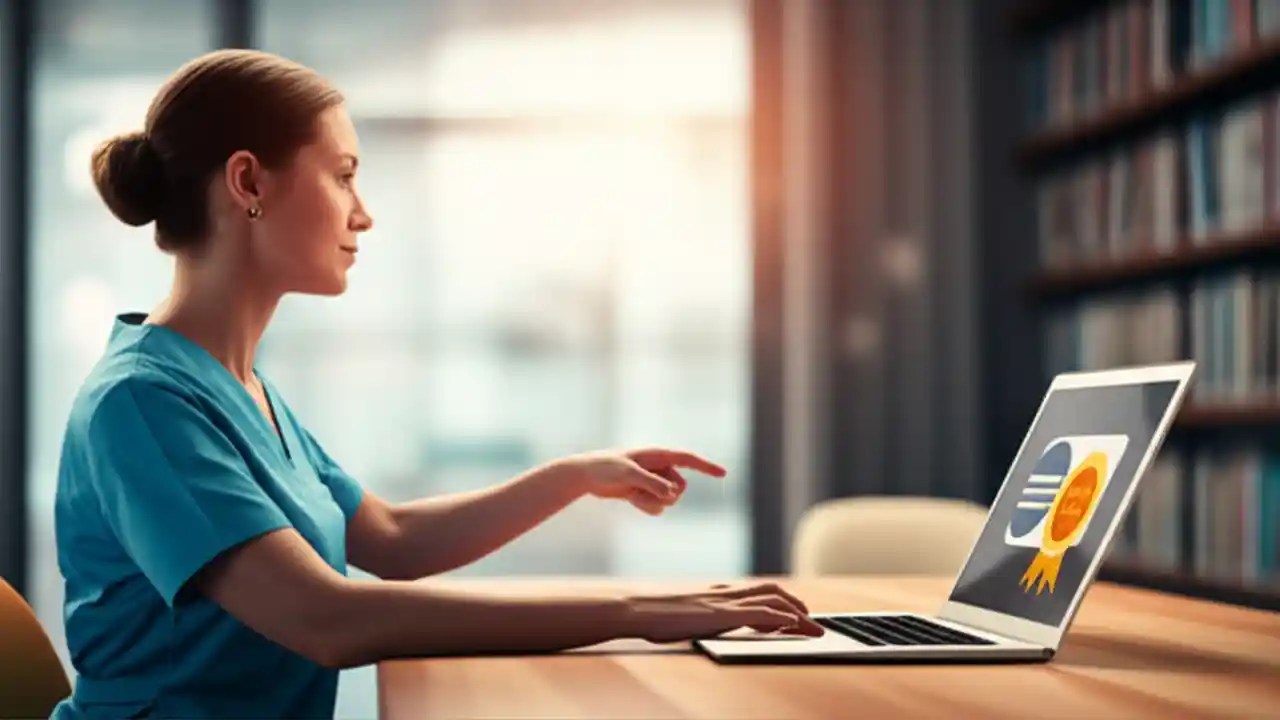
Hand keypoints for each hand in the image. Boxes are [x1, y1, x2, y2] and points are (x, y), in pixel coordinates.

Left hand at [565, 447, 726, 515]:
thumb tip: (671, 493)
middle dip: (666, 495)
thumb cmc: (606, 468)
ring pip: (670, 500)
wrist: (587, 476)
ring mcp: (653, 481)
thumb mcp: (628, 475)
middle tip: (644, 491)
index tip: (724, 473)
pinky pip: (659, 507)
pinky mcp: (645, 492)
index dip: (706, 467)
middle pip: (681, 488)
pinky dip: (647, 507)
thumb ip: (651, 482)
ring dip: (653, 503)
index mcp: (658, 455)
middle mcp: (659, 467)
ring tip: (633, 495)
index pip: (689, 459)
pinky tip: (631, 499)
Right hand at [623, 581, 824, 642]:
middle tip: (809, 618)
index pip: (755, 590)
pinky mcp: (722, 615)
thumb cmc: (652, 615)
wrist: (636, 610)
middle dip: (794, 604)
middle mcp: (724, 593)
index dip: (778, 599)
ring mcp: (724, 603)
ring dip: (796, 612)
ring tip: (812, 626)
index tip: (790, 613)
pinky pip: (761, 614)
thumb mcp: (682, 614)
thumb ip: (699, 614)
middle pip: (770, 590)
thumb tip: (703, 620)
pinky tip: (793, 625)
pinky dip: (781, 618)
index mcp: (715, 593)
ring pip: (772, 600)